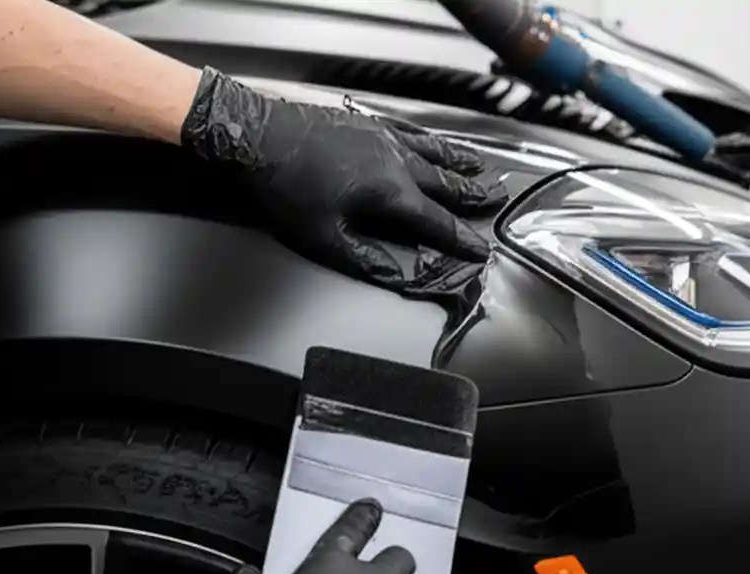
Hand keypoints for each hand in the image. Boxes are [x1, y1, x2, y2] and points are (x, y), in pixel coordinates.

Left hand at [181, 67, 507, 290]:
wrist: (253, 135)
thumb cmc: (283, 187)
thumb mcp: (321, 237)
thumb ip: (363, 259)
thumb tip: (393, 275)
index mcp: (388, 192)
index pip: (435, 221)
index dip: (460, 238)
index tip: (481, 249)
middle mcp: (394, 160)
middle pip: (443, 182)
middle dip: (471, 194)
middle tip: (495, 198)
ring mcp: (380, 136)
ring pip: (431, 150)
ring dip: (456, 162)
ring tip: (477, 167)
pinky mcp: (364, 122)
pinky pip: (408, 129)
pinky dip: (427, 136)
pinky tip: (430, 138)